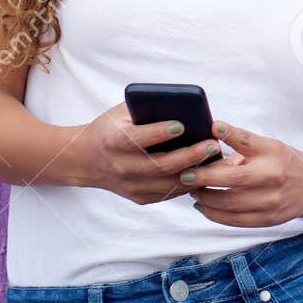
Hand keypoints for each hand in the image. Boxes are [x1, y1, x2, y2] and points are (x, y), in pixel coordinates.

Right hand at [69, 103, 222, 204]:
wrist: (85, 160)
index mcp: (114, 141)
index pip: (138, 139)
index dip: (159, 132)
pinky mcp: (140, 197)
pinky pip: (170, 192)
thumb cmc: (111, 128)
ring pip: (169, 183)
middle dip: (190, 155)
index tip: (181, 124)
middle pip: (160, 164)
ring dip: (196, 172)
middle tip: (212, 144)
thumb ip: (146, 107)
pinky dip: (190, 182)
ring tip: (216, 158)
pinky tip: (206, 170)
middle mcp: (122, 166)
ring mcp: (131, 186)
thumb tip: (184, 104)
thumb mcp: (121, 113)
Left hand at [185, 120, 302, 227]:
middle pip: (231, 181)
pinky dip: (214, 214)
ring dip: (205, 198)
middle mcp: (272, 179)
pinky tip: (204, 206)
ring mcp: (270, 202)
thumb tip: (212, 128)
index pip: (246, 142)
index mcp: (272, 154)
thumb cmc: (284, 162)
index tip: (207, 134)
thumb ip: (241, 139)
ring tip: (193, 190)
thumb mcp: (268, 145)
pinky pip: (234, 220)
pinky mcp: (266, 220)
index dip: (227, 135)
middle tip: (186, 175)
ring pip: (228, 204)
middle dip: (204, 179)